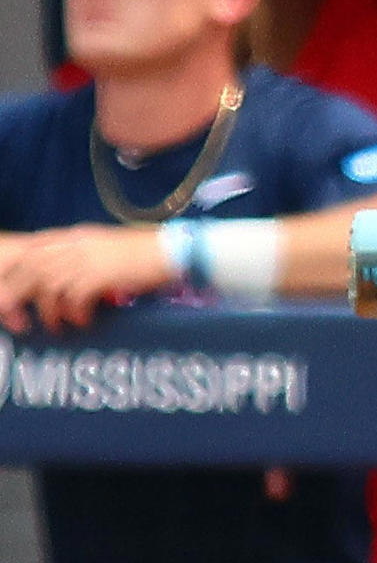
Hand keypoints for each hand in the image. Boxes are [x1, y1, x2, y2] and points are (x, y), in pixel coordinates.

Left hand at [0, 226, 174, 332]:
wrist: (174, 251)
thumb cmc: (147, 252)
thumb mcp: (107, 247)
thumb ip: (83, 256)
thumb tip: (66, 276)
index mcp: (75, 237)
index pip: (31, 251)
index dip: (17, 273)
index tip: (15, 294)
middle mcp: (75, 245)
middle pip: (31, 269)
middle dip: (19, 295)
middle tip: (19, 318)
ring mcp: (87, 259)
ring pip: (48, 286)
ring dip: (49, 311)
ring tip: (56, 326)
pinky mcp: (101, 275)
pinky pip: (74, 297)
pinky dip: (75, 313)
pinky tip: (83, 322)